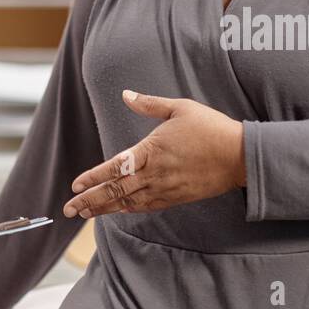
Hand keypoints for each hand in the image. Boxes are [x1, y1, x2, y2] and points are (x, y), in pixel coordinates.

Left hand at [62, 90, 246, 217]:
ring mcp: (166, 188)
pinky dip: (129, 209)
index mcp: (151, 151)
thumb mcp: (179, 108)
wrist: (240, 156)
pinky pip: (147, 206)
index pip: (114, 167)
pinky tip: (118, 211)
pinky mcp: (177, 197)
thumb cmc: (210, 128)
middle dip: (90, 200)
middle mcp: (155, 174)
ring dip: (105, 208)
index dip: (93, 177)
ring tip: (85, 213)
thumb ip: (149, 105)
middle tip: (68, 209)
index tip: (75, 185)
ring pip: (128, 202)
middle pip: (116, 190)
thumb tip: (126, 95)